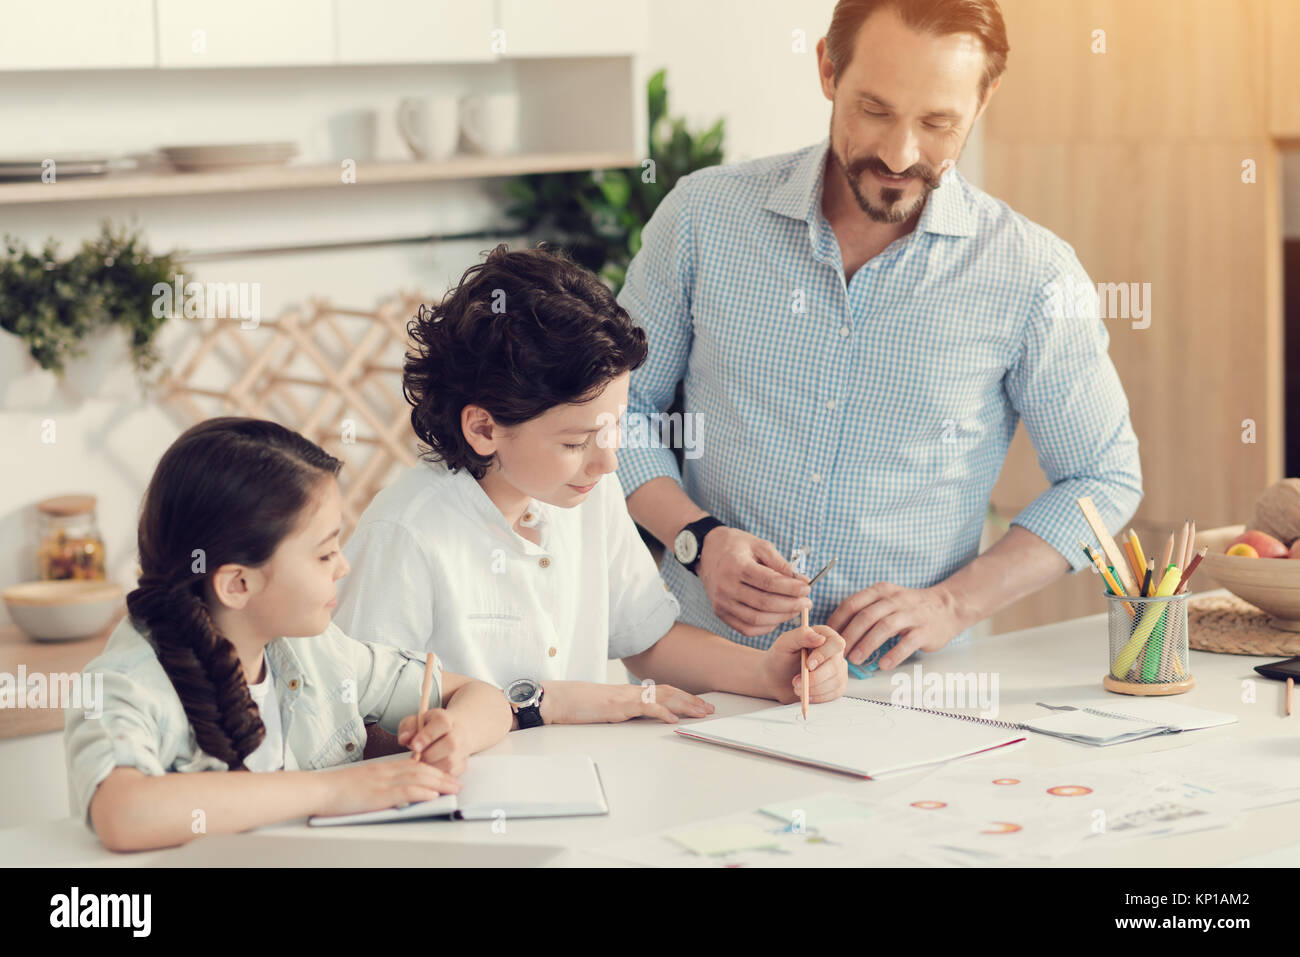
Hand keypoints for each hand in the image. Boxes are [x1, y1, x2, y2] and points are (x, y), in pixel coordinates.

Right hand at [313, 755, 459, 817]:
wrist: (320, 788)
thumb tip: (396, 791)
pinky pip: (404, 790)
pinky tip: (432, 794)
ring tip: (454, 788)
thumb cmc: (338, 788)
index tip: (446, 775)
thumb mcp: (364, 781)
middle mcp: (386, 771)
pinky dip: (421, 791)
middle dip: (443, 776)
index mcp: (383, 768)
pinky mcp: (378, 793)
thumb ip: (381, 783)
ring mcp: (383, 781)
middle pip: (421, 770)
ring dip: (439, 783)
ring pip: (418, 778)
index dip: (434, 770)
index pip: (415, 766)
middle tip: (457, 782)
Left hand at [396, 708, 469, 775]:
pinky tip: (428, 770)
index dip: (427, 735)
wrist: (452, 731)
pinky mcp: (462, 765)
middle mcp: (459, 733)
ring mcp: (462, 750)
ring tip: (421, 764)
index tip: (414, 746)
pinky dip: (436, 775)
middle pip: (451, 744)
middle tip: (416, 757)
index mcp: (446, 719)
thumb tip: (404, 739)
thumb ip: (408, 727)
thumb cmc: (429, 727)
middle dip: (429, 754)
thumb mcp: (415, 722)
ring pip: (451, 762)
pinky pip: (450, 774)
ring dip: (431, 766)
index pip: (442, 723)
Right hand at [542, 680, 714, 724]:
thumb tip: (638, 719)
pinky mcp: (618, 705)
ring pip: (662, 697)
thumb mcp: (607, 710)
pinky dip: (661, 712)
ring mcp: (626, 697)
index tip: (699, 705)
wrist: (559, 699)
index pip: (663, 691)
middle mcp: (632, 691)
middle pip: (669, 692)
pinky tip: (673, 719)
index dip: (683, 697)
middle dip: (692, 701)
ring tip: (701, 712)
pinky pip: (645, 707)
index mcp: (630, 693)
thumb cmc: (579, 705)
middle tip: (709, 709)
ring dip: (684, 704)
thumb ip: (624, 712)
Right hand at [696, 526, 810, 636]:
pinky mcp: (720, 613)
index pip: (768, 582)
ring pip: (756, 619)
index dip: (791, 588)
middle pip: (764, 603)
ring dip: (781, 617)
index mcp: (736, 565)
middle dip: (791, 605)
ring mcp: (721, 602)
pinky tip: (778, 618)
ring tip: (796, 610)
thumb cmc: (737, 546)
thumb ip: (781, 563)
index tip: (808, 588)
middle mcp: (726, 586)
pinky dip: (766, 627)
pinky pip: (746, 628)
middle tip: (807, 602)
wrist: (707, 551)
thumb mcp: (760, 545)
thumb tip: (802, 581)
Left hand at [761, 624, 846, 703]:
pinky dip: (818, 697)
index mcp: (824, 635)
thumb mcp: (784, 643)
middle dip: (814, 678)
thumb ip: (801, 635)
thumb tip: (820, 637)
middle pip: (836, 666)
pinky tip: (806, 694)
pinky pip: (835, 694)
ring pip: (836, 682)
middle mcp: (834, 652)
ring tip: (796, 687)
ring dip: (814, 689)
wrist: (776, 678)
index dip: (824, 655)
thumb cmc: (779, 658)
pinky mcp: (837, 685)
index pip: (836, 643)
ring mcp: (838, 669)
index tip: (808, 665)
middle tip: (795, 682)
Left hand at [828, 582, 968, 670]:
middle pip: (866, 616)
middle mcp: (895, 600)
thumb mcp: (887, 599)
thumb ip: (865, 610)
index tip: (827, 637)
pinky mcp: (925, 630)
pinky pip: (907, 643)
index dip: (837, 620)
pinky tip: (883, 665)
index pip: (852, 603)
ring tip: (854, 660)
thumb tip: (837, 630)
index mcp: (881, 591)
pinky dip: (894, 654)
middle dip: (848, 635)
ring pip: (884, 628)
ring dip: (867, 644)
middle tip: (838, 653)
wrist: (947, 606)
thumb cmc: (909, 607)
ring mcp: (911, 614)